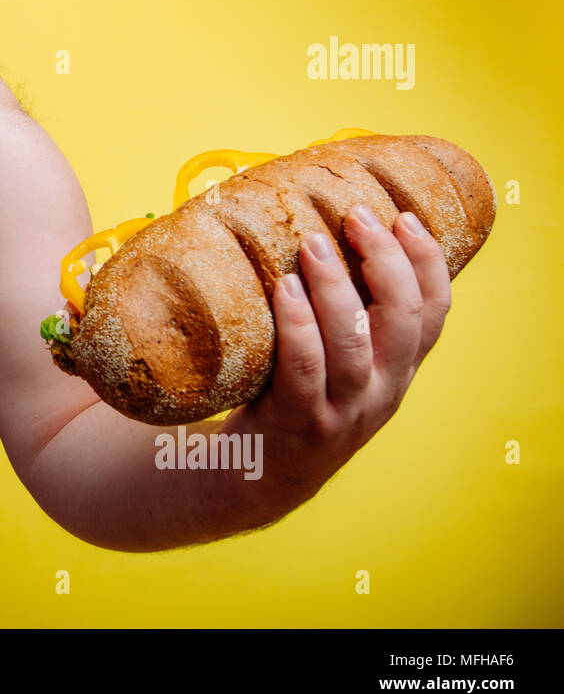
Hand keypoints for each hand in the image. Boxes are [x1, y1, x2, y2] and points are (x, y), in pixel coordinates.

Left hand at [224, 204, 451, 504]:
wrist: (258, 476)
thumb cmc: (293, 397)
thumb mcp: (336, 361)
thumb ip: (342, 314)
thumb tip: (322, 232)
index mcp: (396, 370)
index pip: (434, 313)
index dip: (427, 264)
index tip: (404, 218)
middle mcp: (382, 390)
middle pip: (403, 319)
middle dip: (386, 260)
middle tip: (356, 217)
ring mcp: (343, 409)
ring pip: (355, 342)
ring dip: (337, 286)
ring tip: (313, 244)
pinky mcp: (301, 422)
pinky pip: (306, 369)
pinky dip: (299, 325)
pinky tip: (285, 289)